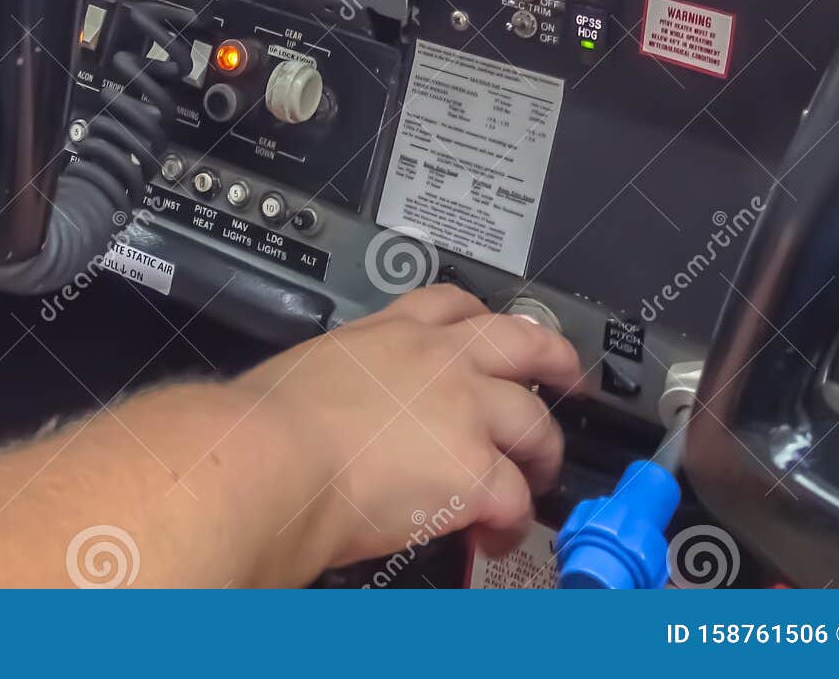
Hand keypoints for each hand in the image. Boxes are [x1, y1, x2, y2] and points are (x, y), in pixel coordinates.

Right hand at [234, 285, 580, 570]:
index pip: (453, 304)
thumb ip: (351, 377)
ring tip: (532, 478)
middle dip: (555, 358)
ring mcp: (464, 410)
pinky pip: (516, 495)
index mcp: (391, 332)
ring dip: (539, 453)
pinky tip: (491, 535)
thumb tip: (347, 406)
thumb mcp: (315, 369)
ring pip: (534, 421)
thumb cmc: (269, 423)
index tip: (494, 334)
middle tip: (569, 376)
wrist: (274, 458)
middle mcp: (438, 360)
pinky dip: (509, 521)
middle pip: (522, 342)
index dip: (483, 320)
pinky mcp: (475, 469)